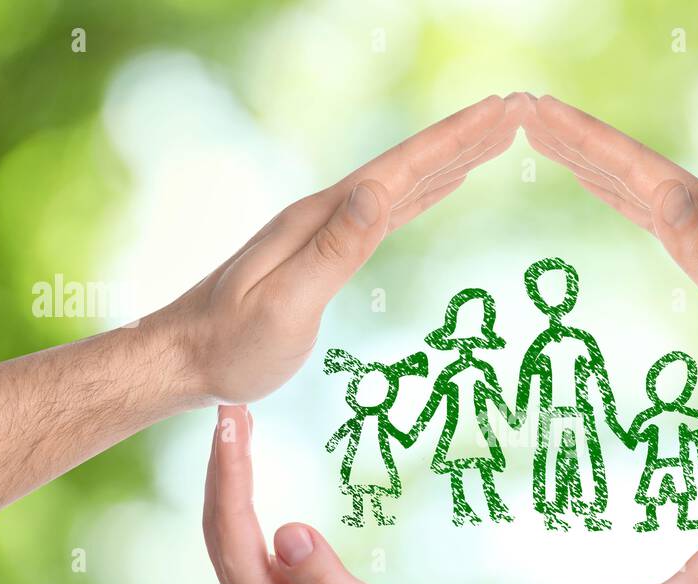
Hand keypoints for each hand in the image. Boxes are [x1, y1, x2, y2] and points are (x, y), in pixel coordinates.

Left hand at [161, 93, 528, 404]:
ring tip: (492, 139)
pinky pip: (390, 213)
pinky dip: (424, 193)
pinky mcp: (325, 253)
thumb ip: (333, 250)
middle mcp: (325, 214)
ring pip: (401, 185)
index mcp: (320, 219)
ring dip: (449, 160)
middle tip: (513, 112)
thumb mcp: (284, 304)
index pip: (399, 171)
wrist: (184, 358)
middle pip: (406, 167)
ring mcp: (324, 230)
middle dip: (461, 138)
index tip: (498, 113)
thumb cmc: (231, 344)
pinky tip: (442, 187)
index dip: (452, 141)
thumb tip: (377, 190)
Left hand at [203, 405, 517, 583]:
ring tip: (237, 430)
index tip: (232, 417)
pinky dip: (253, 505)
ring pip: (237, 540)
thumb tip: (283, 531)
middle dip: (222, 468)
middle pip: (224, 534)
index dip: (229, 474)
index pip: (234, 535)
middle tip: (230, 407)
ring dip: (232, 484)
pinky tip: (259, 482)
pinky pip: (260, 548)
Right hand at [522, 94, 697, 404]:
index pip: (642, 171)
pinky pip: (652, 212)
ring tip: (550, 139)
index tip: (543, 112)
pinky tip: (602, 187)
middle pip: (634, 168)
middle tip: (529, 112)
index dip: (589, 142)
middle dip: (579, 139)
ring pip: (640, 185)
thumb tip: (663, 191)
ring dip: (593, 161)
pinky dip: (618, 193)